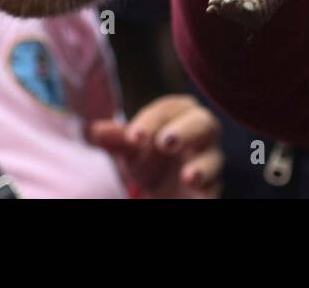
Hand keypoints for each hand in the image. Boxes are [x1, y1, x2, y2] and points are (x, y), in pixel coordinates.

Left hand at [89, 95, 222, 198]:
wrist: (164, 185)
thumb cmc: (150, 155)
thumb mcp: (131, 147)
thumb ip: (117, 138)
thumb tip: (94, 130)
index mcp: (180, 112)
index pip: (167, 110)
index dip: (150, 122)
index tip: (133, 137)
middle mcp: (202, 131)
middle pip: (202, 124)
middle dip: (184, 132)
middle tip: (164, 142)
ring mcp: (210, 159)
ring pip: (214, 159)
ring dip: (202, 167)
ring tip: (188, 176)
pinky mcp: (211, 187)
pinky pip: (213, 188)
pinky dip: (207, 192)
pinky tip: (198, 197)